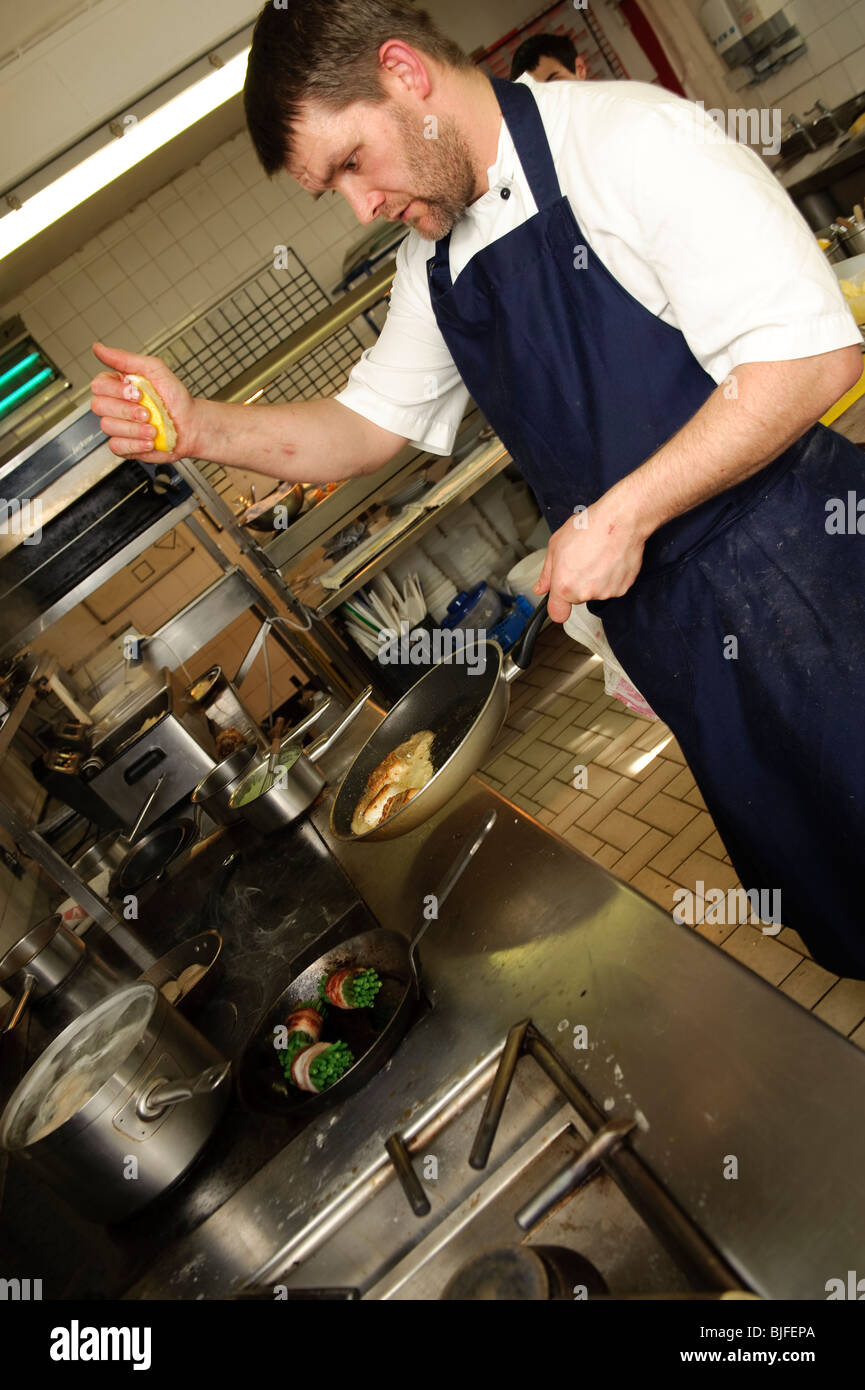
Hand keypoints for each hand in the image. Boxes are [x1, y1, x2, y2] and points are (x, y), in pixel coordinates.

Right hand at [90, 342, 201, 461]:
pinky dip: (135, 444)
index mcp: (118, 386)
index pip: (98, 385)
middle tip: (147, 412)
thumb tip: (99, 348)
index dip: (116, 391)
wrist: (191, 425)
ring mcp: (118, 426)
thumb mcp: (154, 369)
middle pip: (99, 406)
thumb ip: (125, 359)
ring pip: (108, 427)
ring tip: (153, 428)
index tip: (138, 393)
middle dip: (127, 410)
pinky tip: (149, 440)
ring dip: (134, 428)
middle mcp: (115, 405)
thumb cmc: (175, 398)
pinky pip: (116, 446)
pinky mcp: (124, 445)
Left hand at [534, 494, 646, 622]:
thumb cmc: (590, 527)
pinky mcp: (623, 587)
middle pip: (578, 598)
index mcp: (565, 586)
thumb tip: (541, 588)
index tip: (560, 600)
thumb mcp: (556, 545)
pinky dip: (612, 577)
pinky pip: (612, 587)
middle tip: (582, 560)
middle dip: (578, 583)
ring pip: (596, 592)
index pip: (558, 614)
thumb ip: (547, 573)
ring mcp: (605, 592)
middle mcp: (585, 593)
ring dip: (596, 580)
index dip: (558, 606)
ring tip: (598, 556)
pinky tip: (610, 559)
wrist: (621, 520)